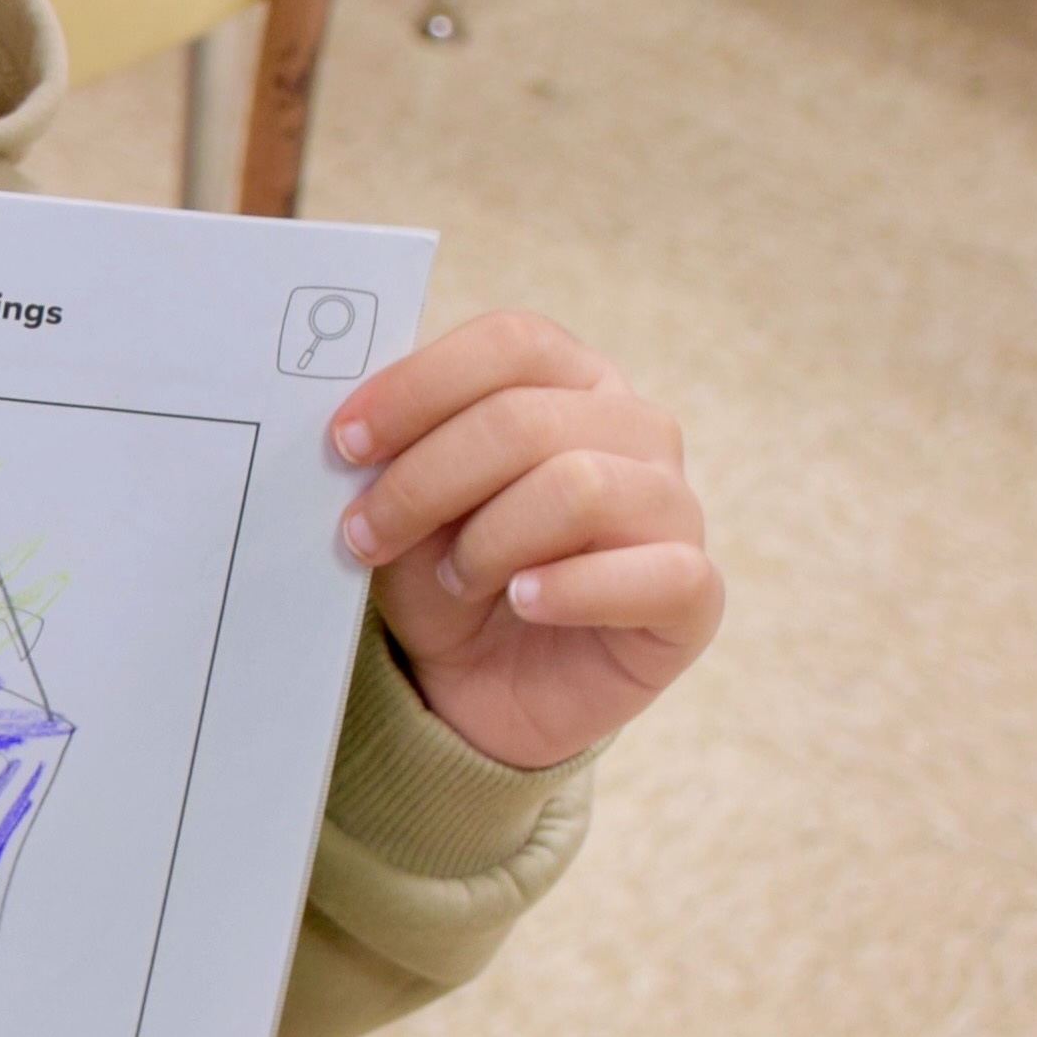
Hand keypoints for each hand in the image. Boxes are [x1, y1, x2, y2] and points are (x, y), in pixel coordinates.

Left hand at [330, 311, 720, 773]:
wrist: (484, 693)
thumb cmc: (450, 580)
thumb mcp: (407, 515)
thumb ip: (396, 460)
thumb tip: (353, 430)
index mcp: (571, 382)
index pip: (512, 343)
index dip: (420, 385)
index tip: (343, 442)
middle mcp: (636, 430)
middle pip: (526, 418)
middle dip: (425, 478)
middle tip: (364, 533)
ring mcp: (674, 508)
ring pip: (579, 486)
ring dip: (488, 539)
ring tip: (452, 580)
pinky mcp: (692, 595)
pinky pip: (653, 573)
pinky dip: (571, 590)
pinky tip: (522, 602)